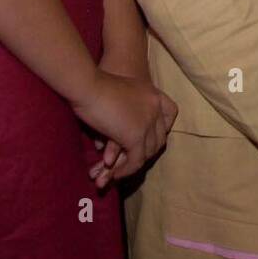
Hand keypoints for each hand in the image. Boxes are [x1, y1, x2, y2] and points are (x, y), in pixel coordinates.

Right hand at [73, 70, 176, 189]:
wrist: (87, 84)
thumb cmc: (94, 85)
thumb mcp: (119, 93)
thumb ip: (126, 108)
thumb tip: (120, 130)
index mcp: (153, 95)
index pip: (170, 115)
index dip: (160, 130)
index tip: (146, 140)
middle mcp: (156, 109)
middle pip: (159, 138)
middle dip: (145, 152)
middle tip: (129, 161)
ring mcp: (148, 123)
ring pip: (148, 152)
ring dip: (133, 164)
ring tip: (119, 172)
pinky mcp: (135, 137)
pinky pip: (136, 160)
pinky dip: (126, 170)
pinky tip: (115, 174)